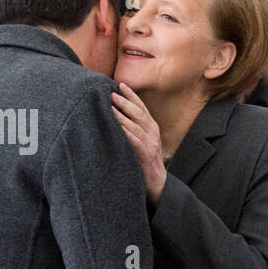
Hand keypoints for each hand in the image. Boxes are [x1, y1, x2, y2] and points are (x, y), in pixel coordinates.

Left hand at [111, 83, 166, 205]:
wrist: (158, 184)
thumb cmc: (145, 162)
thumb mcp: (143, 142)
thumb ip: (134, 130)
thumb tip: (117, 117)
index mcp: (152, 128)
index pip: (142, 107)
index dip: (132, 95)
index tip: (121, 84)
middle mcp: (152, 133)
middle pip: (138, 112)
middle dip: (124, 101)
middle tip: (110, 92)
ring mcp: (150, 143)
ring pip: (135, 124)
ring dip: (121, 114)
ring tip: (109, 106)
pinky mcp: (145, 154)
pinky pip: (134, 140)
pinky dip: (124, 131)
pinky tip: (115, 126)